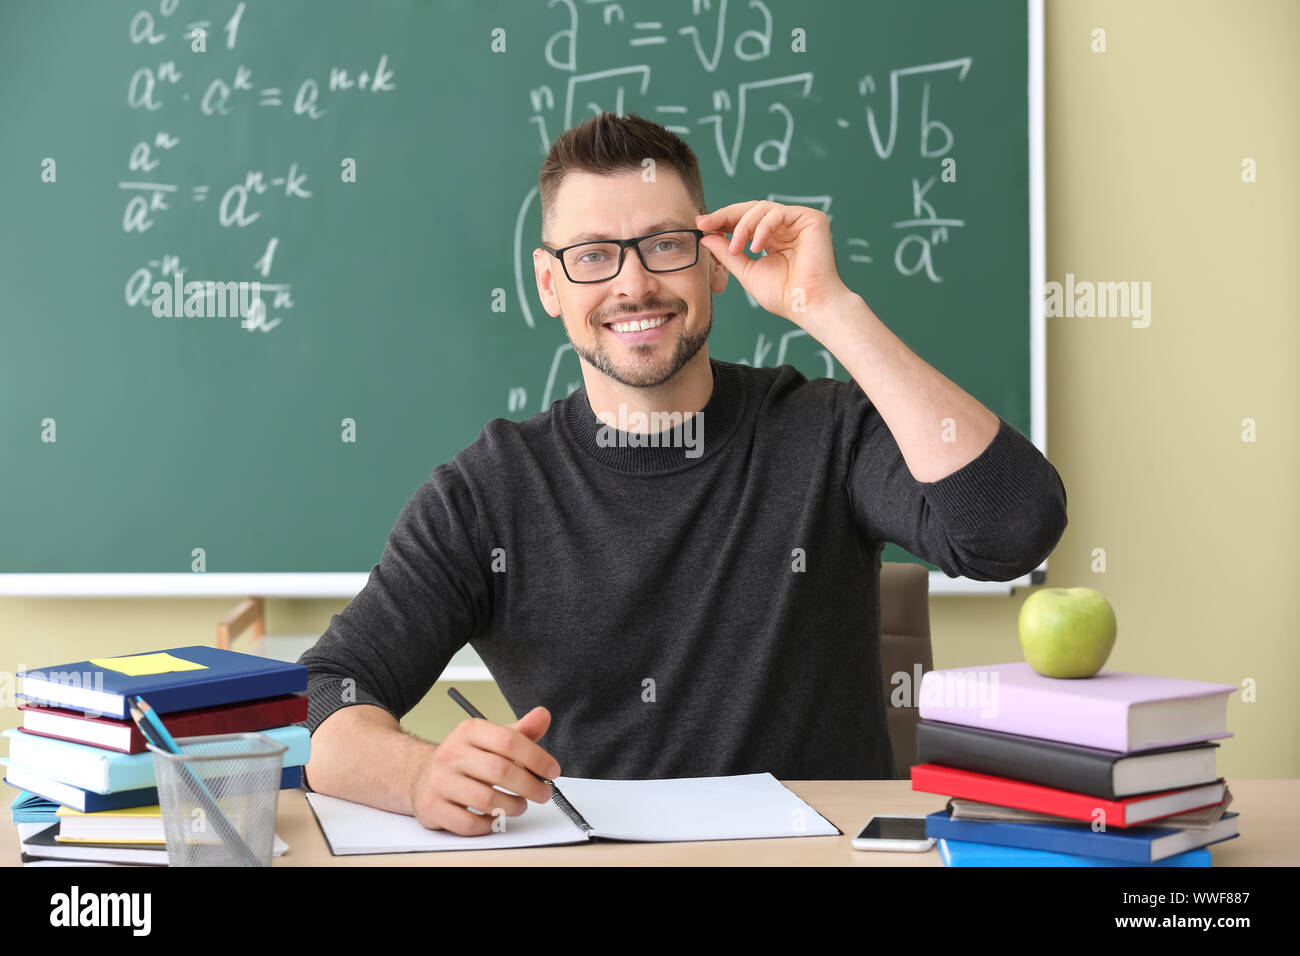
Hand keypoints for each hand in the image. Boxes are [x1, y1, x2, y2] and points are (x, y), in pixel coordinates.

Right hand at [408, 706, 561, 835]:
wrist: (420, 775)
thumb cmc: (464, 758)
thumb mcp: (491, 739)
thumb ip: (520, 731)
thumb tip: (543, 716)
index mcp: (469, 731)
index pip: (509, 741)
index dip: (537, 758)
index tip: (552, 771)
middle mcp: (451, 753)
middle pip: (501, 771)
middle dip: (530, 786)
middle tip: (543, 793)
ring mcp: (439, 781)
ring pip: (487, 801)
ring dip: (512, 807)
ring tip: (520, 805)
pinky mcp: (432, 807)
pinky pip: (470, 823)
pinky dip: (490, 824)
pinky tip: (496, 817)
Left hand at [696, 201, 851, 326]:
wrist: (808, 305)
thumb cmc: (783, 295)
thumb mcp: (747, 272)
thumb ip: (727, 254)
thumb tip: (705, 237)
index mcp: (773, 239)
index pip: (745, 221)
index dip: (722, 221)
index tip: (701, 225)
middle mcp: (786, 227)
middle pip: (752, 209)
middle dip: (726, 215)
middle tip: (706, 223)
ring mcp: (799, 222)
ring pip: (762, 208)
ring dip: (743, 226)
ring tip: (736, 248)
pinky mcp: (811, 219)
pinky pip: (778, 213)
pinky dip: (762, 227)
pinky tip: (755, 247)